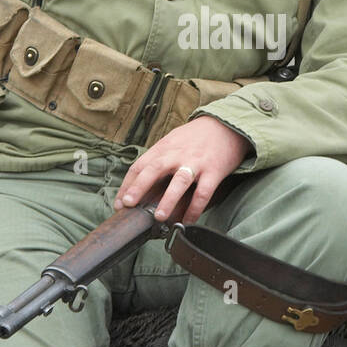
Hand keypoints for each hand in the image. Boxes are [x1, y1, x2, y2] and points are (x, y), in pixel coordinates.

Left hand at [113, 116, 252, 222]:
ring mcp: (196, 163)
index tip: (120, 203)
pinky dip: (195, 208)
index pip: (140, 165)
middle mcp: (178, 154)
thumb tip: (141, 184)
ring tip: (159, 217)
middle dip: (139, 187)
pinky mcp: (214, 171)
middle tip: (129, 205)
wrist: (226, 125)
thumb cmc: (196, 137)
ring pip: (180, 181)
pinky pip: (203, 192)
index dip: (128, 185)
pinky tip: (187, 220)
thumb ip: (159, 159)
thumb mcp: (173, 141)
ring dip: (168, 199)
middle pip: (154, 169)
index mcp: (164, 147)